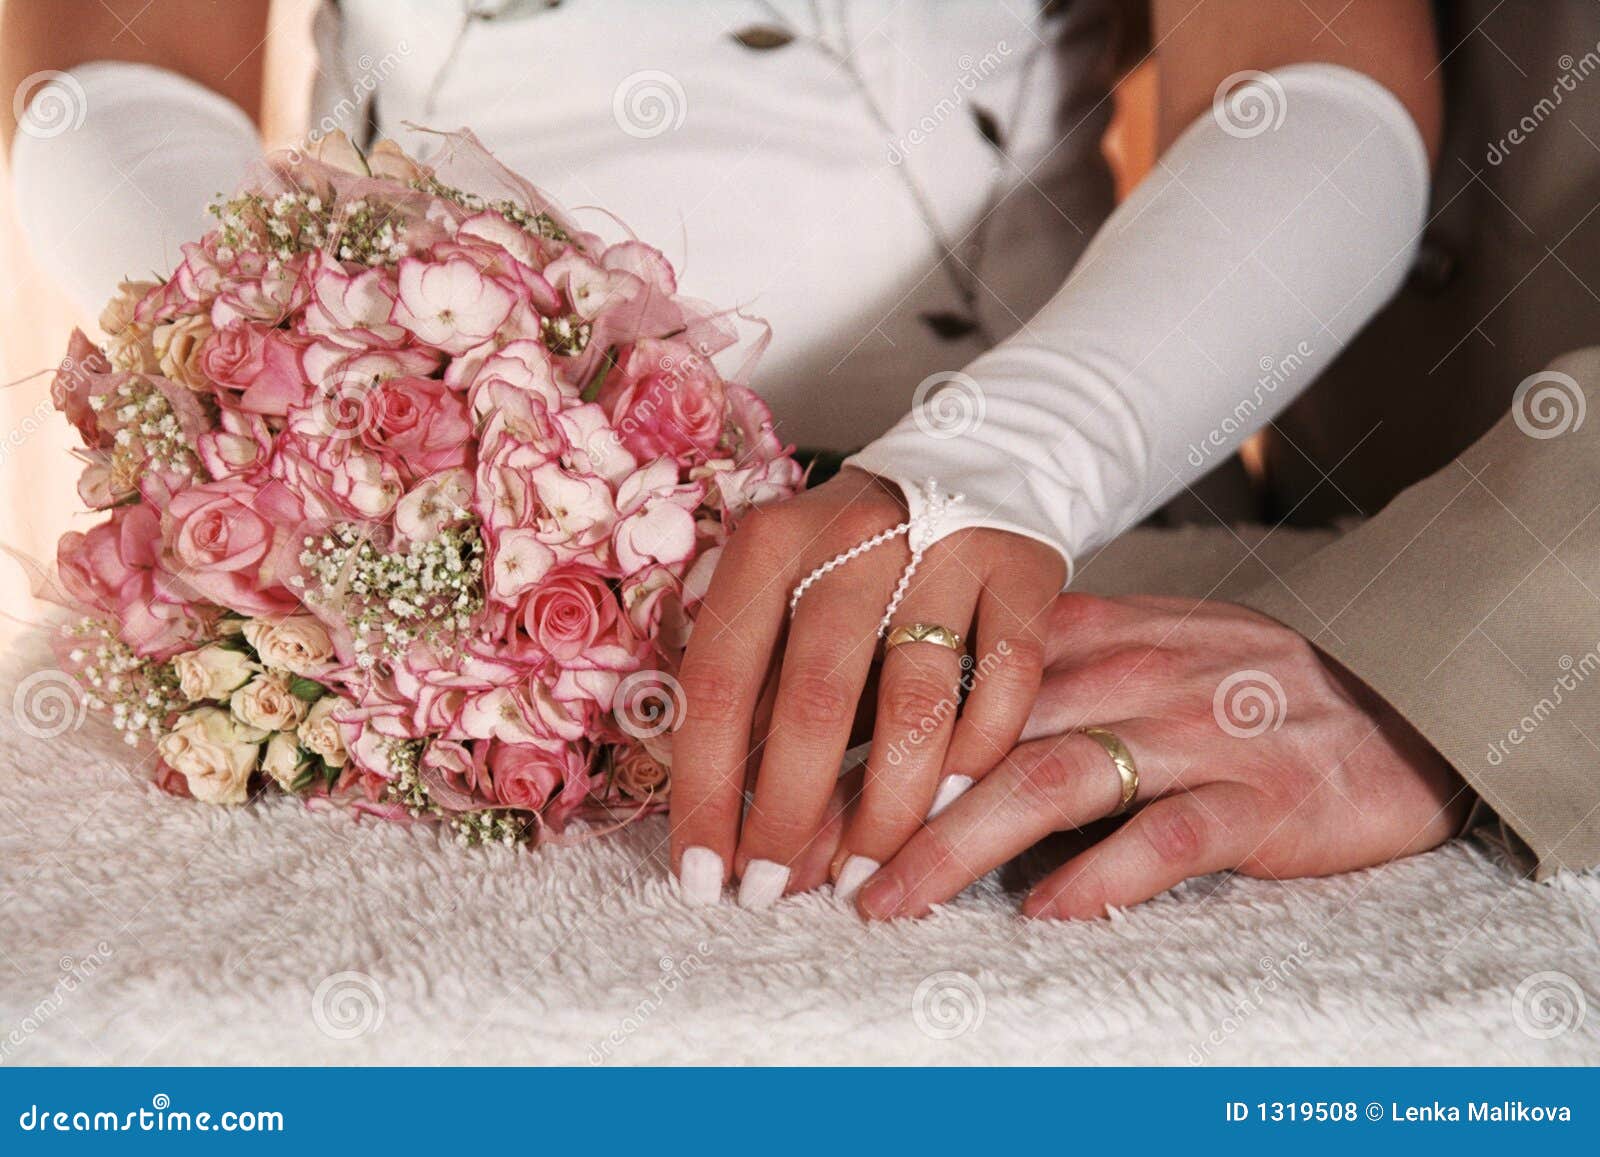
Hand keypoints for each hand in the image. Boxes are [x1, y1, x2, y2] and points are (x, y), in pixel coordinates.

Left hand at [668, 467, 1065, 905]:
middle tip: (773, 890)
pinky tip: (943, 813)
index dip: (706, 785)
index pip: (722, 678)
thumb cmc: (851, 559)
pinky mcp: (1024, 573)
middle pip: (817, 697)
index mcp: (770, 542)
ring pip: (916, 704)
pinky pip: (1003, 688)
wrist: (967, 466)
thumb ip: (755, 687)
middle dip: (789, 813)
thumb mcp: (783, 598)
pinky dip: (974, 759)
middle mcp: (854, 536)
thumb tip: (722, 822)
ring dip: (884, 809)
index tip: (699, 868)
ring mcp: (946, 550)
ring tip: (856, 876)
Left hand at [853, 594, 1473, 919]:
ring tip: (888, 902)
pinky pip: (1167, 836)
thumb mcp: (1139, 646)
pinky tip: (1043, 915)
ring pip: (1049, 781)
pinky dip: (1101, 876)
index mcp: (1089, 635)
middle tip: (802, 860)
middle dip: (878, 801)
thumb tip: (918, 710)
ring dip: (956, 847)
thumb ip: (1040, 669)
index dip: (861, 735)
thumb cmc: (1242, 683)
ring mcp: (1191, 734)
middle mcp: (1128, 674)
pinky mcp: (1257, 798)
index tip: (786, 791)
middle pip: (977, 735)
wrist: (1397, 701)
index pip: (950, 679)